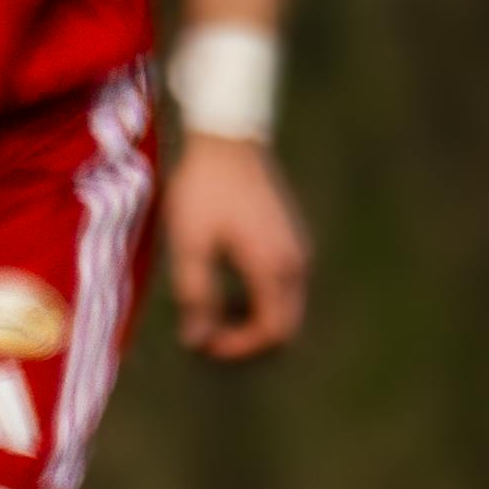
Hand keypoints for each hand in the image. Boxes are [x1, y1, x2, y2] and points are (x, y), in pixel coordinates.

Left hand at [162, 130, 309, 359]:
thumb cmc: (203, 190)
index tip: (203, 344)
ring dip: (250, 317)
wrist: (228, 141)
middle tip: (205, 332)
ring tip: (209, 308)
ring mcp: (298, 248)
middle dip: (246, 338)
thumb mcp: (190, 245)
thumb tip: (198, 341)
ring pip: (285, 306)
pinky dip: (257, 297)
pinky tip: (224, 285)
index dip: (239, 347)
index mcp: (275, 266)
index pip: (273, 330)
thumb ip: (196, 296)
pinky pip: (283, 285)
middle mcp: (297, 261)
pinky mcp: (291, 238)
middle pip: (285, 324)